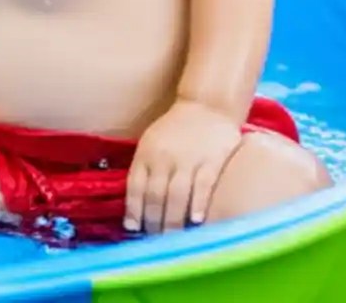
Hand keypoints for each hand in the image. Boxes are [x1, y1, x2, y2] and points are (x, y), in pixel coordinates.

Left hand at [124, 99, 242, 233]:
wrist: (207, 105)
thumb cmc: (176, 128)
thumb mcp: (151, 141)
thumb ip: (145, 167)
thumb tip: (136, 200)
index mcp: (146, 153)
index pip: (135, 187)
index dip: (133, 210)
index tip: (133, 228)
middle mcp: (164, 158)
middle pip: (155, 196)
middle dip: (153, 222)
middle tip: (155, 240)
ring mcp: (188, 159)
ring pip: (176, 196)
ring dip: (173, 221)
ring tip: (173, 239)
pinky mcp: (211, 160)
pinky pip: (202, 186)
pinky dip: (197, 205)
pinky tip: (195, 221)